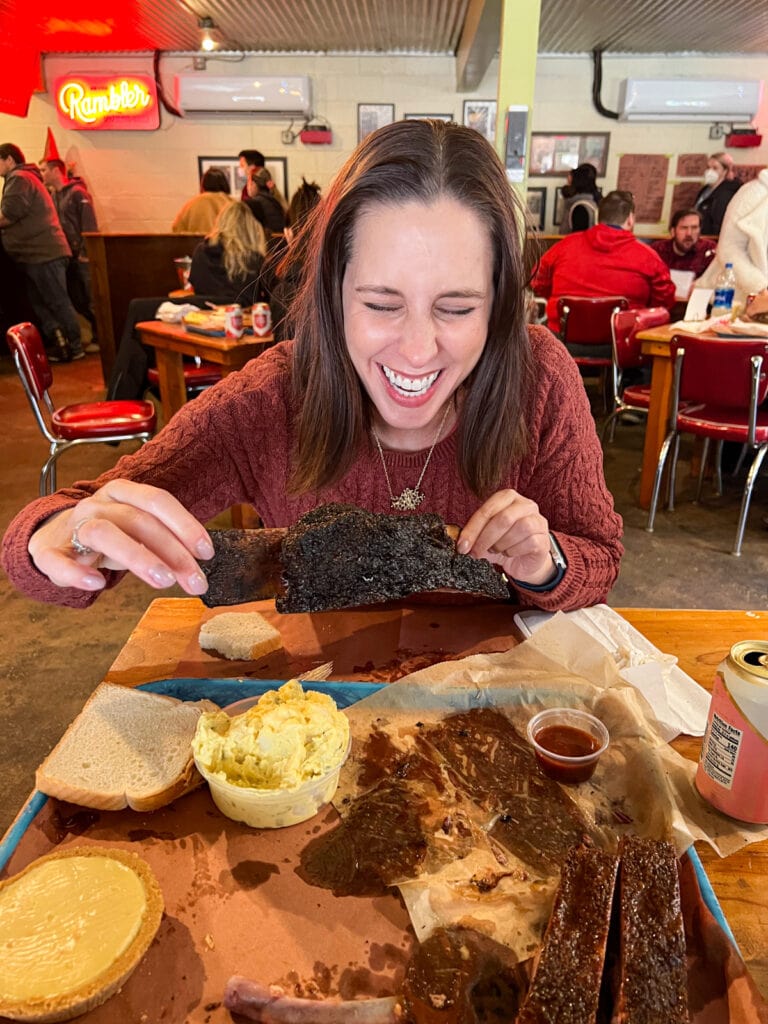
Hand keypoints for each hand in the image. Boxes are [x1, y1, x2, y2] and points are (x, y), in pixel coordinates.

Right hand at [27, 479, 213, 594]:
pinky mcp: (49, 552)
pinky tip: (96, 584)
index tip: (206, 552)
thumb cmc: (106, 536)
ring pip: (104, 533)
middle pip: (137, 520)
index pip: (156, 500)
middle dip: (172, 551)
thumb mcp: (137, 533)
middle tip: (195, 580)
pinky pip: (58, 560)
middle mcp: (98, 504)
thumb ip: (165, 546)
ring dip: (137, 556)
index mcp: (122, 492)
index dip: (185, 524)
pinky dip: (76, 573)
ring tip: (163, 580)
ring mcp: (73, 526)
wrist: (54, 539)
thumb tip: (196, 568)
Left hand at [457, 489, 555, 586]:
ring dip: (501, 544)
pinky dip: (513, 551)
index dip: (473, 528)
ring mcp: (538, 520)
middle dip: (485, 538)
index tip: (462, 546)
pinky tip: (509, 554)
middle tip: (475, 553)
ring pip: (519, 529)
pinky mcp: (544, 538)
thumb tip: (457, 538)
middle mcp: (526, 505)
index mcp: (508, 498)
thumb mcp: (484, 536)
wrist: (523, 561)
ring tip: (495, 551)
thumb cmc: (502, 544)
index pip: (488, 509)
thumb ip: (473, 533)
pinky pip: (529, 542)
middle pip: (504, 518)